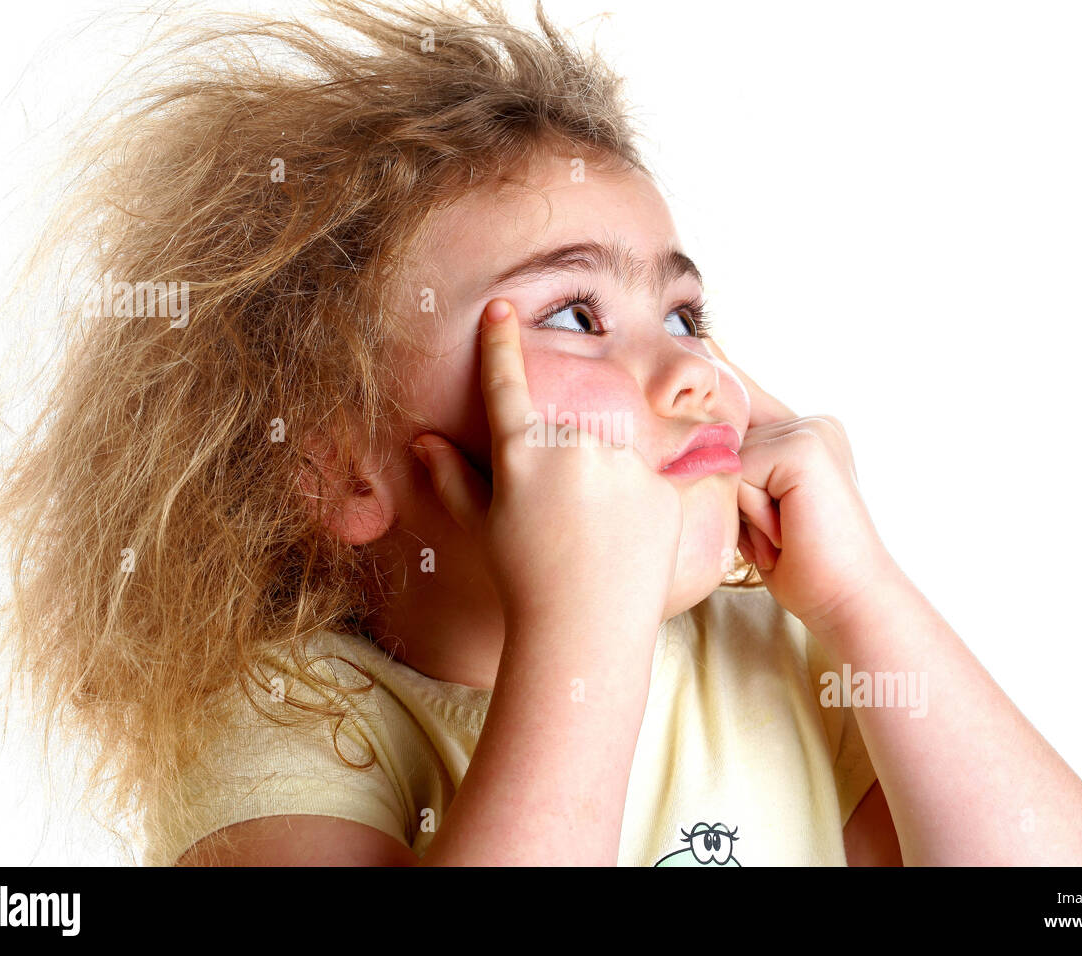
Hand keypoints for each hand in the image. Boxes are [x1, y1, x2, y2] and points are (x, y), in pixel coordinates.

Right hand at [411, 298, 684, 630]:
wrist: (587, 630)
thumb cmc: (525, 580)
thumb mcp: (482, 527)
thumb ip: (452, 477)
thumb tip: (422, 441)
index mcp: (520, 450)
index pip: (506, 382)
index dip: (501, 343)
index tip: (502, 309)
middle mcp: (570, 442)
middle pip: (566, 430)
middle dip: (565, 464)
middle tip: (563, 524)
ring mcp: (620, 459)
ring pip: (608, 453)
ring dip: (601, 482)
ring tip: (593, 538)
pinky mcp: (660, 480)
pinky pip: (644, 478)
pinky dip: (633, 503)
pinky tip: (622, 544)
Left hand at [707, 339, 896, 632]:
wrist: (847, 596)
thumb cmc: (802, 565)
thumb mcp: (760, 509)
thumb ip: (739, 471)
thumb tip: (694, 442)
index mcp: (805, 433)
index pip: (750, 398)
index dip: (723, 372)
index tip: (699, 337)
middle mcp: (812, 422)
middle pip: (727, 436)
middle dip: (735, 490)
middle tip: (779, 531)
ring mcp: (812, 430)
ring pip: (730, 455)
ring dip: (744, 505)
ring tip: (783, 533)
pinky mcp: (806, 447)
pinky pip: (741, 470)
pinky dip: (754, 509)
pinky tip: (788, 529)